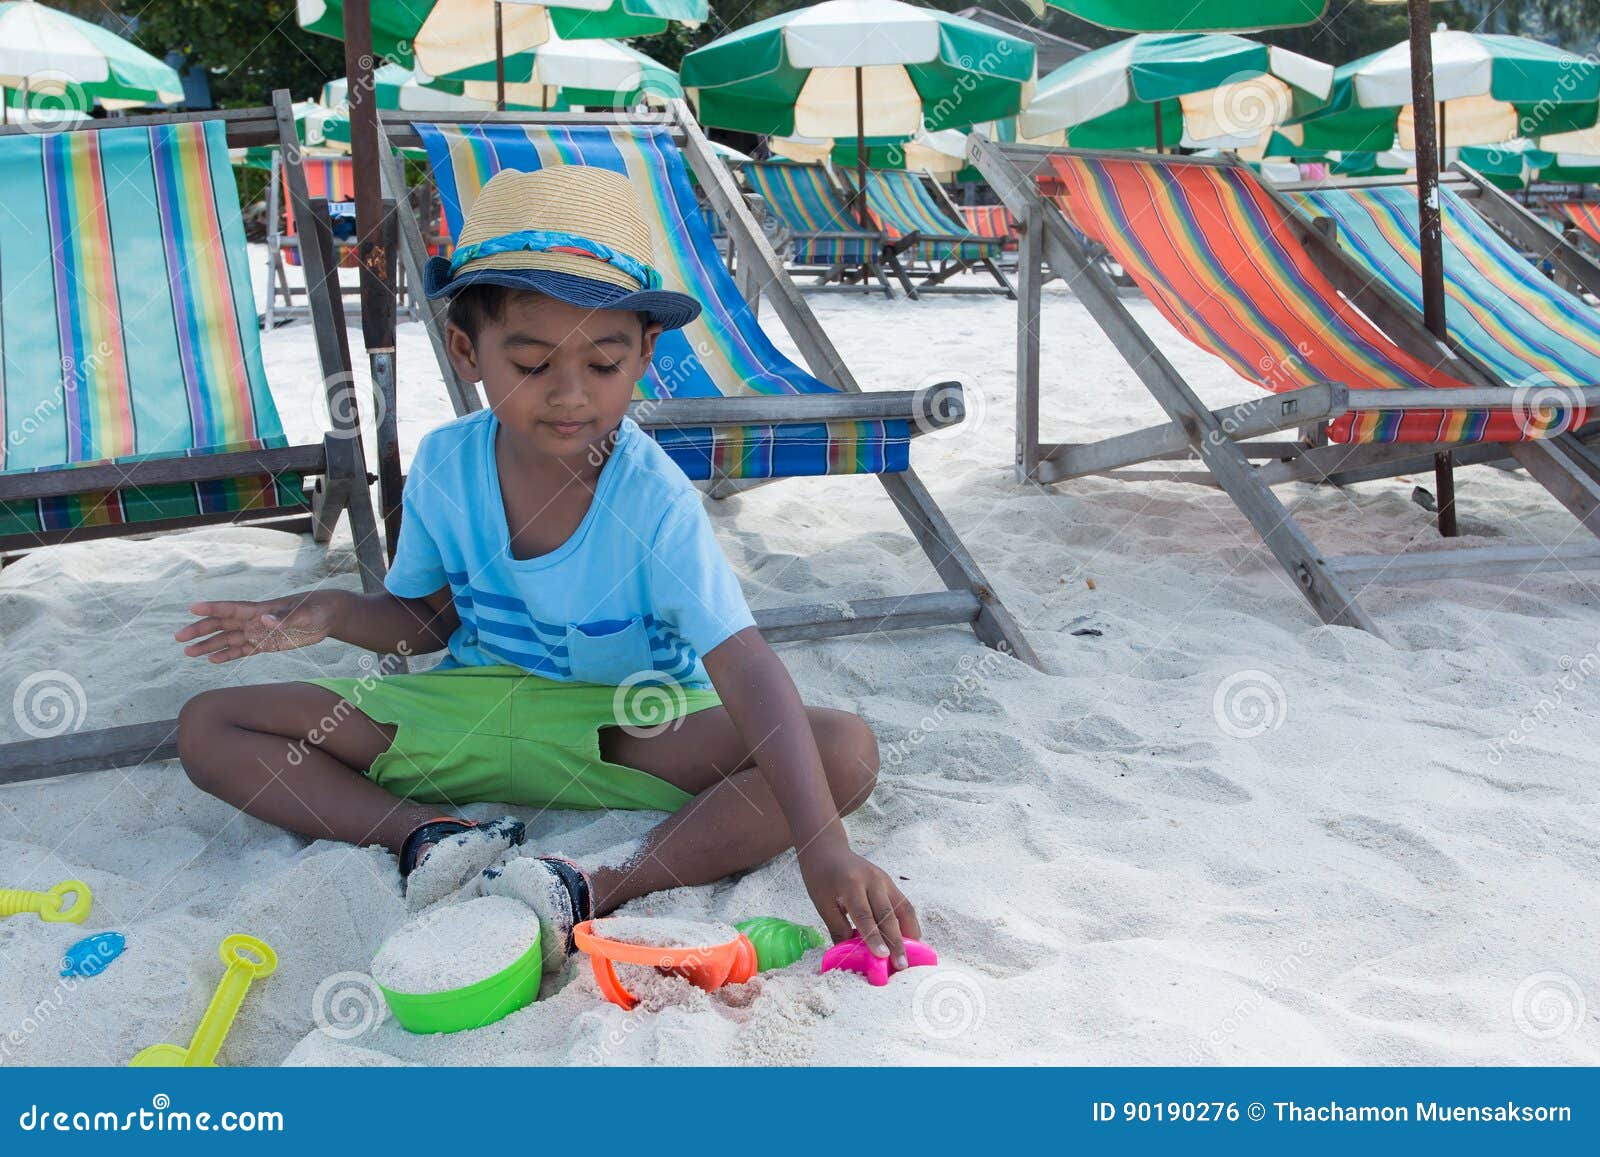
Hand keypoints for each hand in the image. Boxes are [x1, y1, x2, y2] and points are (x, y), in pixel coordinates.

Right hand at [175, 591, 344, 662]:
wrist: (329, 615)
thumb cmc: (317, 608)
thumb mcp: (304, 613)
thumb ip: (284, 617)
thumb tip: (264, 619)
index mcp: (261, 610)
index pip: (231, 609)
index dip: (212, 609)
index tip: (191, 608)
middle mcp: (255, 621)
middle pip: (222, 626)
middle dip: (200, 631)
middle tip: (179, 638)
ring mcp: (259, 633)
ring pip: (228, 639)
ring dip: (209, 646)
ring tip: (188, 652)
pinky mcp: (267, 644)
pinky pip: (242, 651)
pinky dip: (227, 655)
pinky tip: (212, 660)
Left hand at [799, 844, 920, 969]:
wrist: (827, 849)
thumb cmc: (820, 877)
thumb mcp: (822, 903)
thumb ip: (838, 928)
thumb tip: (853, 955)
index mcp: (851, 883)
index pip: (864, 915)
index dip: (873, 937)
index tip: (882, 956)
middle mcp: (873, 879)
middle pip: (888, 914)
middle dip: (896, 942)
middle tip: (901, 965)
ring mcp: (885, 879)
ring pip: (903, 909)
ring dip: (909, 933)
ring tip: (912, 956)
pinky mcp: (890, 883)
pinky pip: (903, 905)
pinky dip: (908, 923)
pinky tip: (909, 940)